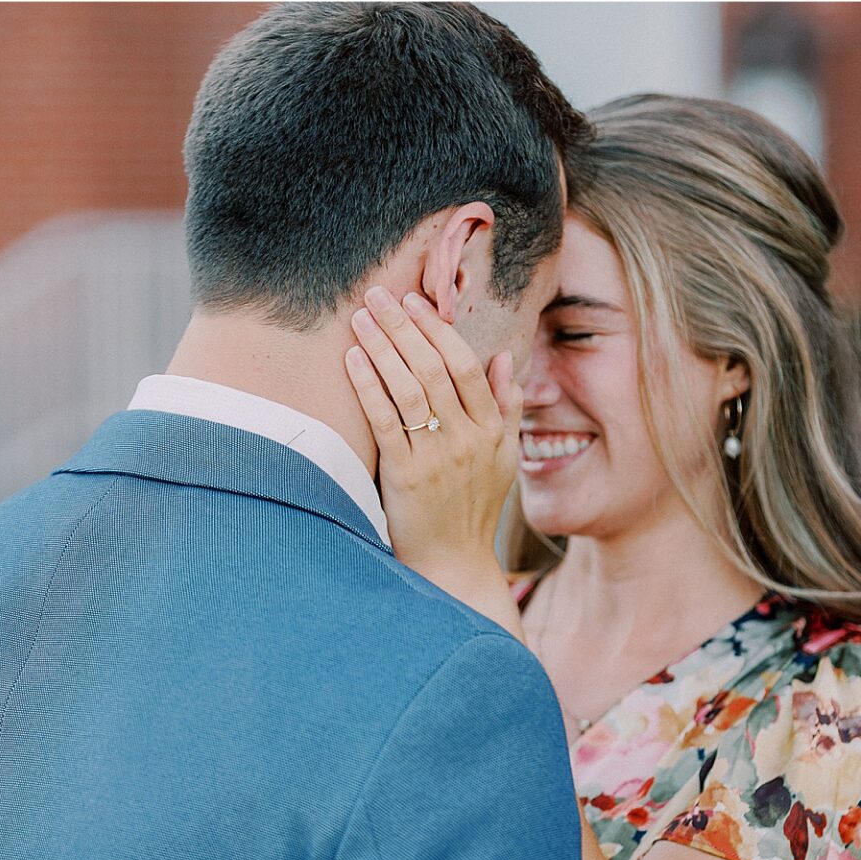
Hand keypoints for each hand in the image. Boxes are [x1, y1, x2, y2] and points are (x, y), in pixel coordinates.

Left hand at [343, 285, 521, 572]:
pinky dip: (369, 386)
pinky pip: (386, 421)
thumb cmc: (473, 509)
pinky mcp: (406, 477)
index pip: (466, 366)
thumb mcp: (503, 459)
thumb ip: (506, 407)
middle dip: (404, 327)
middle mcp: (468, 440)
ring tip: (361, 318)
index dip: (439, 330)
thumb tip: (504, 358)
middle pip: (435, 369)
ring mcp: (438, 458)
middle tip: (378, 295)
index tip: (415, 302)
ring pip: (410, 388)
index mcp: (493, 431)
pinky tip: (354, 360)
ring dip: (383, 347)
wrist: (455, 564)